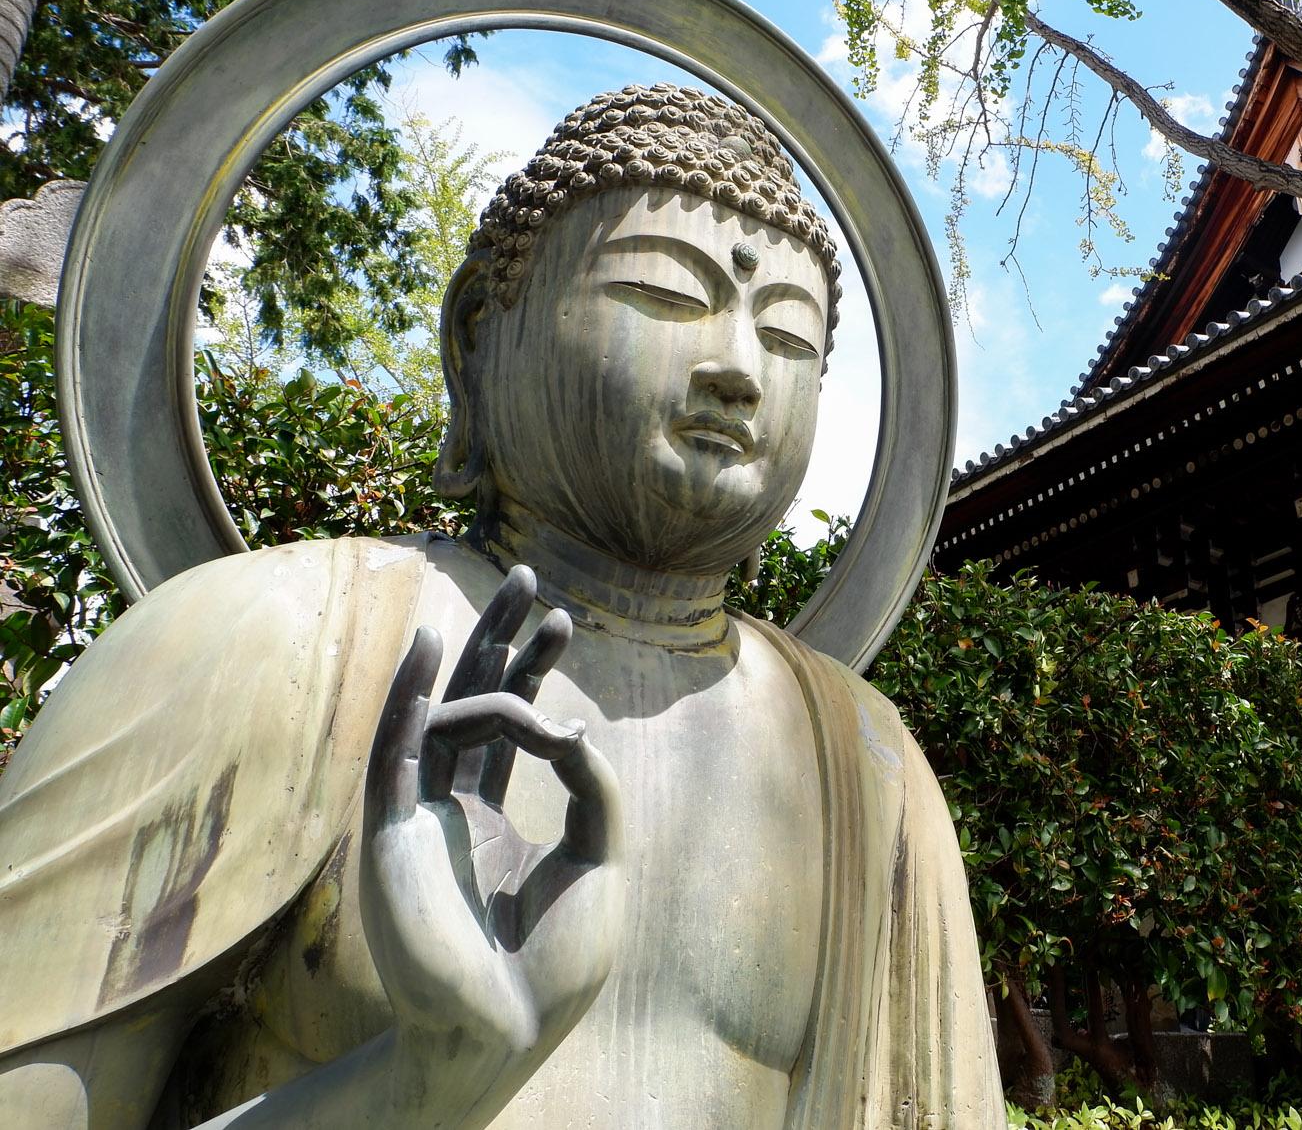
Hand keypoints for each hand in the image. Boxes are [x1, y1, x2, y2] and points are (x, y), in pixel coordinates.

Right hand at [361, 566, 624, 1084]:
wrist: (502, 1036)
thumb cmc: (553, 969)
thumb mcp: (600, 862)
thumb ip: (592, 788)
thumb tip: (570, 724)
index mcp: (493, 824)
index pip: (510, 728)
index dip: (532, 670)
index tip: (563, 620)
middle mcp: (450, 812)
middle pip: (472, 703)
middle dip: (499, 638)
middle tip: (528, 574)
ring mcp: (418, 819)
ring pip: (442, 713)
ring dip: (476, 651)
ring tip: (515, 590)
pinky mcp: (392, 834)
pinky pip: (396, 750)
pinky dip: (411, 694)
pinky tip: (431, 643)